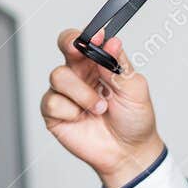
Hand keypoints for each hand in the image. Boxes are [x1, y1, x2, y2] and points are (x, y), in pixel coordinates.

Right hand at [41, 28, 164, 187]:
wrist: (129, 152)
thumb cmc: (134, 120)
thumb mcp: (135, 89)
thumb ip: (120, 65)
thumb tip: (111, 43)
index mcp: (99, 63)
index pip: (86, 40)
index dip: (88, 35)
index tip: (98, 37)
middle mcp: (80, 74)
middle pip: (65, 45)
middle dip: (70, 44)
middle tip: (80, 51)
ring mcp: (66, 93)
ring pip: (58, 76)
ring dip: (82, 92)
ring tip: (100, 107)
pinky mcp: (55, 113)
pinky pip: (52, 102)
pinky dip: (70, 111)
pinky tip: (82, 118)